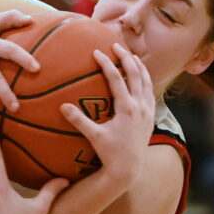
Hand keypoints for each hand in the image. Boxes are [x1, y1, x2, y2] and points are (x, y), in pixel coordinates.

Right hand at [60, 44, 154, 185]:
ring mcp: (148, 110)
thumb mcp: (93, 136)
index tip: (97, 52)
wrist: (130, 167)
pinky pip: (150, 91)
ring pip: (146, 80)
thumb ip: (79, 121)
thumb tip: (62, 106)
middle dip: (125, 57)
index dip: (106, 63)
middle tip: (116, 45)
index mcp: (127, 108)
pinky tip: (140, 77)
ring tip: (131, 56)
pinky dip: (145, 80)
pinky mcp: (151, 116)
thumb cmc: (110, 153)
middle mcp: (140, 106)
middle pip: (135, 74)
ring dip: (138, 66)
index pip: (116, 79)